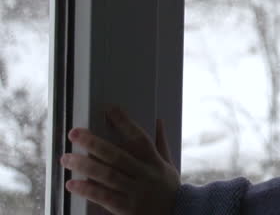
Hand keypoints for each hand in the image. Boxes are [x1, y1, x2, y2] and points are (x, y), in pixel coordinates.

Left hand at [61, 106, 180, 213]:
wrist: (178, 214)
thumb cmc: (169, 188)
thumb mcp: (168, 164)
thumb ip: (161, 142)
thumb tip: (159, 120)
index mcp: (154, 161)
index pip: (139, 138)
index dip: (125, 123)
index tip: (109, 110)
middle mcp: (145, 174)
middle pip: (117, 156)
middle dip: (94, 143)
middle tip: (74, 133)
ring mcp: (136, 192)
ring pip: (108, 176)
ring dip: (85, 166)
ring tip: (66, 157)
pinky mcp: (127, 208)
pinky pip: (105, 197)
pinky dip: (88, 190)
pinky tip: (72, 184)